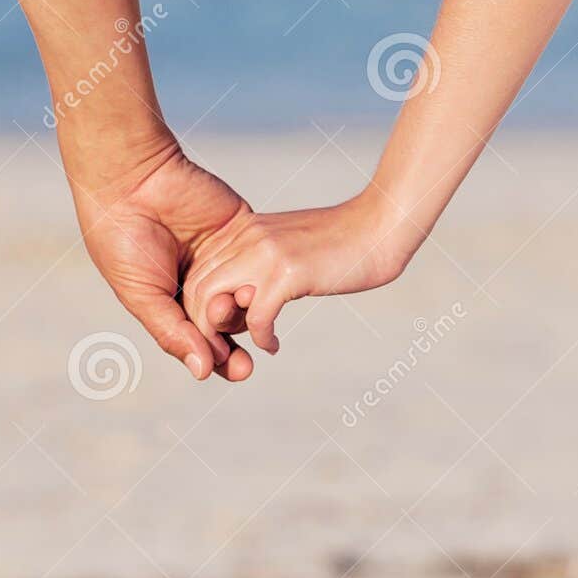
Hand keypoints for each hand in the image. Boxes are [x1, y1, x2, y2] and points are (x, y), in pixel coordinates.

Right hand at [73, 140, 256, 382]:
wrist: (131, 179)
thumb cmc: (123, 239)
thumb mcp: (141, 293)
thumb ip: (172, 332)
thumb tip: (202, 371)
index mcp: (171, 299)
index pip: (200, 339)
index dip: (218, 357)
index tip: (236, 370)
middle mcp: (200, 282)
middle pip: (228, 324)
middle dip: (236, 343)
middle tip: (243, 362)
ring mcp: (223, 256)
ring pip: (247, 296)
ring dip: (247, 312)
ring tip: (235, 311)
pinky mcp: (241, 230)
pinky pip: (259, 260)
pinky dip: (262, 277)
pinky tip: (259, 291)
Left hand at [181, 189, 408, 355]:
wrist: (380, 226)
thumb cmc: (340, 243)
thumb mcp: (286, 245)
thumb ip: (258, 264)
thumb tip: (240, 297)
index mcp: (242, 229)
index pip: (196, 272)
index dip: (199, 308)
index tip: (221, 330)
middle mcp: (246, 237)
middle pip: (197, 289)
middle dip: (204, 327)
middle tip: (225, 348)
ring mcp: (265, 253)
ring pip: (215, 303)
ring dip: (224, 336)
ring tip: (243, 351)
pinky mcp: (288, 272)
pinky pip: (257, 318)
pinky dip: (262, 338)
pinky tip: (274, 345)